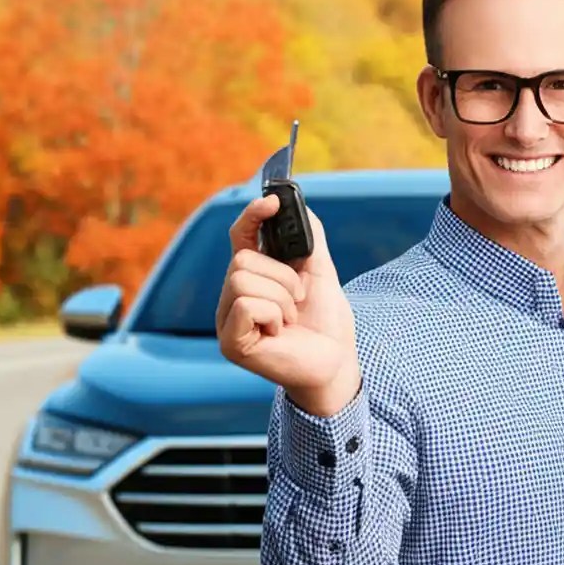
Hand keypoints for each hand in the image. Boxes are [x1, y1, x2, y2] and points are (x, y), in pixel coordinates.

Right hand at [216, 194, 360, 415]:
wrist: (336, 361)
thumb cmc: (326, 322)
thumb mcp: (321, 272)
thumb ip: (310, 239)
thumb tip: (300, 206)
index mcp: (253, 276)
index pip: (241, 236)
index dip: (252, 215)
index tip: (272, 203)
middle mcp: (232, 297)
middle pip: (241, 259)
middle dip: (282, 277)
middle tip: (297, 300)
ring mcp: (227, 321)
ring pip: (242, 279)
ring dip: (280, 298)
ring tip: (290, 319)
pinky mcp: (230, 342)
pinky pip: (246, 305)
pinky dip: (273, 314)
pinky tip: (279, 332)